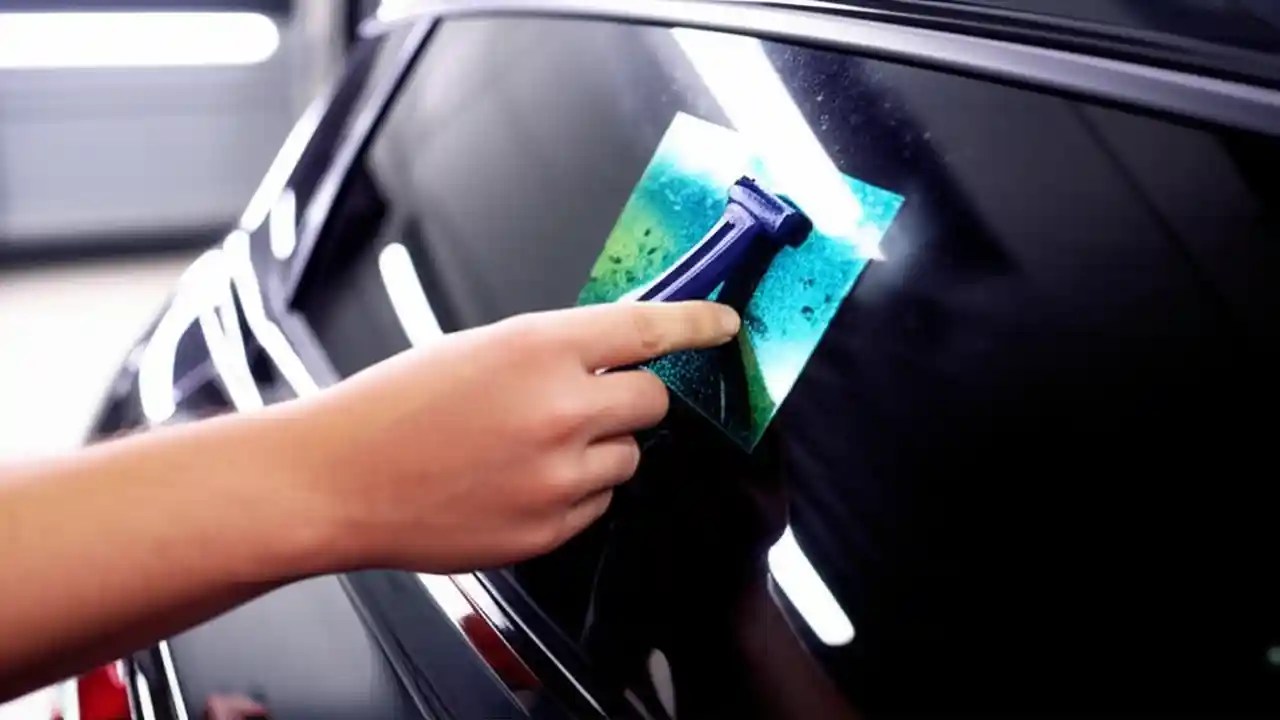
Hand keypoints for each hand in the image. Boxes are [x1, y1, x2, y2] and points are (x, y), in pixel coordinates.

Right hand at [281, 301, 739, 574]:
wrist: (338, 480)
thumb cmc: (394, 409)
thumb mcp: (479, 347)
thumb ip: (554, 348)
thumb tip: (615, 349)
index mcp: (539, 349)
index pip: (650, 328)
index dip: (698, 324)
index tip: (724, 326)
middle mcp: (559, 411)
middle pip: (653, 402)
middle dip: (633, 398)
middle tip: (592, 400)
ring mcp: (557, 477)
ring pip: (627, 458)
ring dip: (598, 449)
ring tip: (530, 448)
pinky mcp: (547, 529)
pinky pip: (596, 505)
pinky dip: (573, 493)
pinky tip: (517, 482)